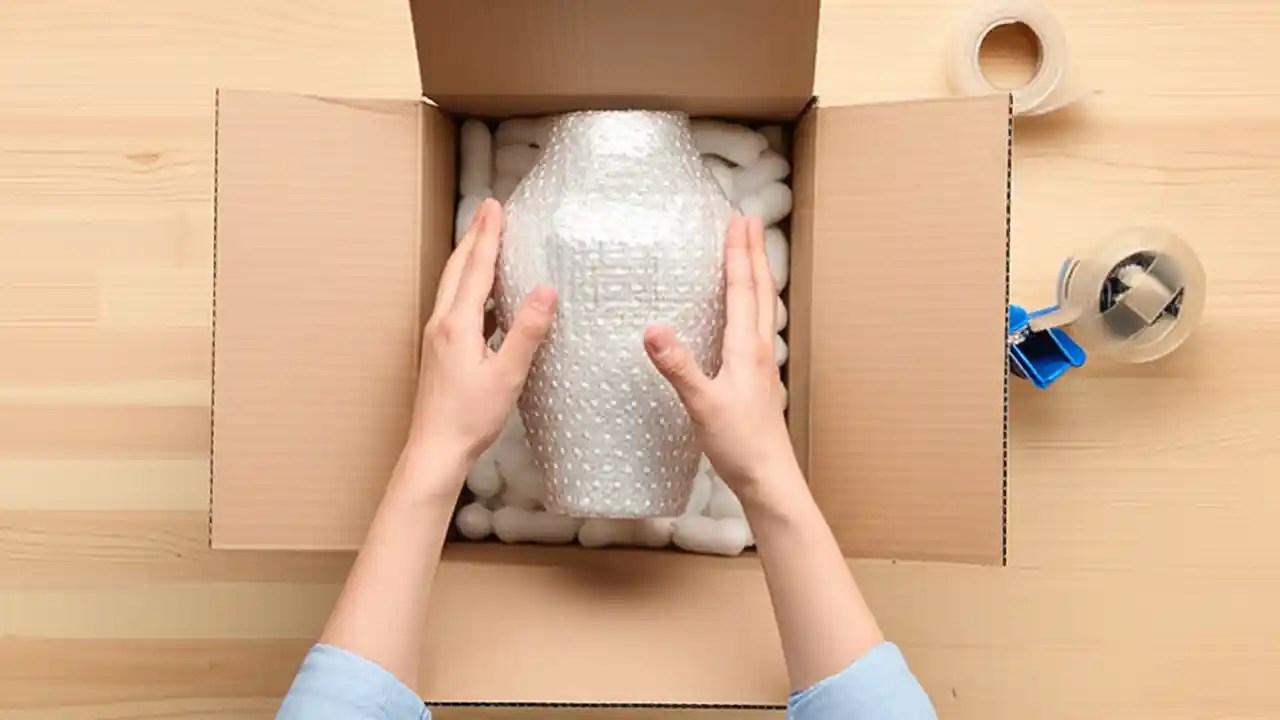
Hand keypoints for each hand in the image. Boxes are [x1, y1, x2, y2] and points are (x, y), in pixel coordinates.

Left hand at [407, 198, 556, 482]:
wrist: (434, 451)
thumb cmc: (470, 418)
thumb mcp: (508, 374)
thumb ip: (527, 330)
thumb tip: (546, 290)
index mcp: (457, 324)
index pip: (476, 268)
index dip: (488, 236)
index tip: (495, 206)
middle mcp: (441, 324)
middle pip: (458, 270)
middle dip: (475, 238)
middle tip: (490, 212)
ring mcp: (437, 338)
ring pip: (454, 287)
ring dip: (471, 261)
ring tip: (488, 243)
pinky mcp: (439, 352)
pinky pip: (456, 308)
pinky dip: (471, 289)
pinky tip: (487, 298)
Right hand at [644, 215, 799, 505]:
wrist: (768, 478)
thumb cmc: (739, 444)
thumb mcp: (702, 404)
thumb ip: (678, 366)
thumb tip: (653, 329)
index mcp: (746, 348)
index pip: (742, 289)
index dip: (738, 254)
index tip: (738, 221)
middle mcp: (758, 349)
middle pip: (758, 290)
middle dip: (752, 253)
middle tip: (748, 221)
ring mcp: (762, 364)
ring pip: (761, 307)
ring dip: (756, 275)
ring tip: (751, 253)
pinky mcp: (758, 379)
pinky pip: (755, 328)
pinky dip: (751, 305)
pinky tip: (744, 314)